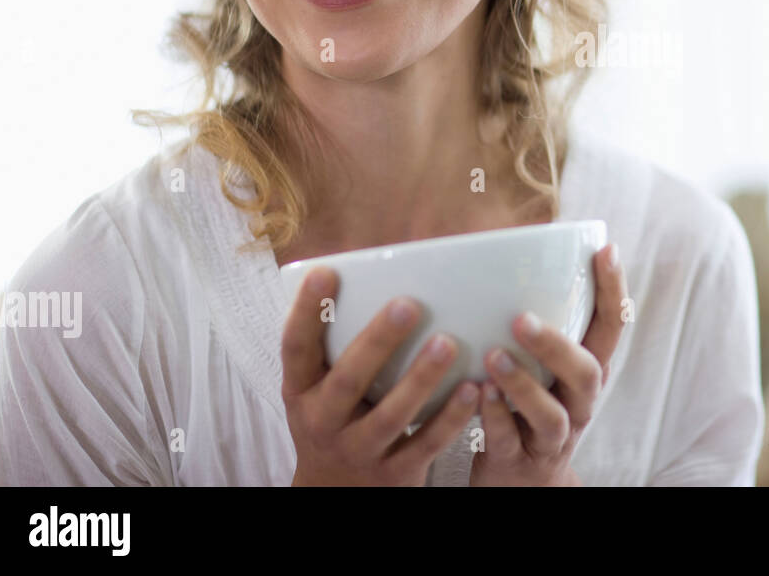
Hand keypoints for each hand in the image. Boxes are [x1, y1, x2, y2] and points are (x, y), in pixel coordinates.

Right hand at [282, 267, 480, 485]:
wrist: (335, 495)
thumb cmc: (335, 420)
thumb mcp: (319, 390)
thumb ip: (338, 348)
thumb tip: (371, 275)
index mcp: (301, 391)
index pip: (295, 348)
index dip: (307, 312)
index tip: (326, 273)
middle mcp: (323, 421)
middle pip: (347, 382)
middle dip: (377, 343)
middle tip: (408, 304)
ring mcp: (358, 450)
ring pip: (390, 416)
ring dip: (420, 379)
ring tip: (447, 343)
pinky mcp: (393, 474)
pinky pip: (425, 445)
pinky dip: (449, 418)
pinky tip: (473, 390)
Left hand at [470, 243, 626, 485]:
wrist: (520, 482)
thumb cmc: (524, 406)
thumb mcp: (541, 366)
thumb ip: (534, 323)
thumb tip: (509, 250)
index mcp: (586, 370)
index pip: (612, 327)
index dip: (614, 289)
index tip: (606, 251)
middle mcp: (579, 402)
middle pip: (587, 373)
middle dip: (557, 345)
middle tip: (522, 319)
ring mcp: (553, 436)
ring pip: (553, 414)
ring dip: (524, 385)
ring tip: (494, 357)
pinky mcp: (521, 462)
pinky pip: (511, 441)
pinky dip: (496, 418)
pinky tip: (478, 396)